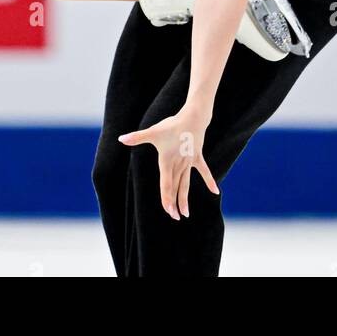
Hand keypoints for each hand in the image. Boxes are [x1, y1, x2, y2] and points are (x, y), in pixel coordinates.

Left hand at [118, 103, 219, 218]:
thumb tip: (120, 139)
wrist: (193, 117)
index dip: (167, 198)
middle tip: (175, 218)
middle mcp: (179, 164)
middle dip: (174, 203)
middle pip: (176, 187)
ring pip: (186, 184)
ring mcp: (189, 162)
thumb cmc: (172, 125)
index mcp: (167, 161)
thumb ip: (137, 137)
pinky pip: (204, 171)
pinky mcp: (197, 156)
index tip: (168, 211)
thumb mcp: (153, 131)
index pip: (166, 184)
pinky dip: (209, 181)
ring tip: (186, 214)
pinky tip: (215, 192)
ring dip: (185, 198)